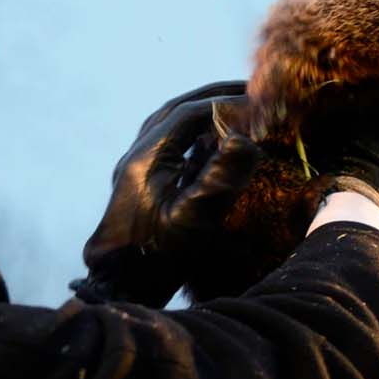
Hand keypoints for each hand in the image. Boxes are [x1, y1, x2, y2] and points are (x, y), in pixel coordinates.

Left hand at [71, 81, 260, 308]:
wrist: (120, 286)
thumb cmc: (158, 258)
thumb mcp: (195, 221)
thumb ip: (220, 179)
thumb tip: (246, 141)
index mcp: (146, 158)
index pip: (190, 113)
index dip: (225, 104)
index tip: (258, 103)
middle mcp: (136, 155)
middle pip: (176, 110)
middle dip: (213, 97)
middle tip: (250, 92)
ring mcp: (134, 167)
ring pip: (167, 122)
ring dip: (200, 110)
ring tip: (233, 109)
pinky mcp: (138, 181)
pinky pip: (165, 140)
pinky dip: (190, 130)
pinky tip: (210, 140)